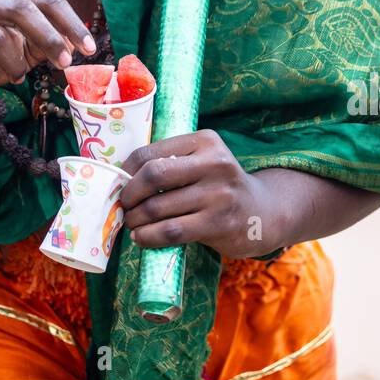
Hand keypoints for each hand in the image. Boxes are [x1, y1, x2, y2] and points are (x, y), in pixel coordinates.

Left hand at [120, 130, 275, 259]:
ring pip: (159, 207)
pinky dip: (149, 236)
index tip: (118, 184)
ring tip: (131, 224)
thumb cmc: (218, 187)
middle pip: (153, 175)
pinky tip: (142, 238)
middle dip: (129, 194)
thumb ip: (170, 162)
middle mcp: (214, 163)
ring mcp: (219, 194)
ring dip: (136, 219)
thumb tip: (120, 177)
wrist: (261, 213)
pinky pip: (171, 231)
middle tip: (123, 206)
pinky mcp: (219, 223)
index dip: (126, 171)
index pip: (150, 152)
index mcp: (205, 141)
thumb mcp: (202, 162)